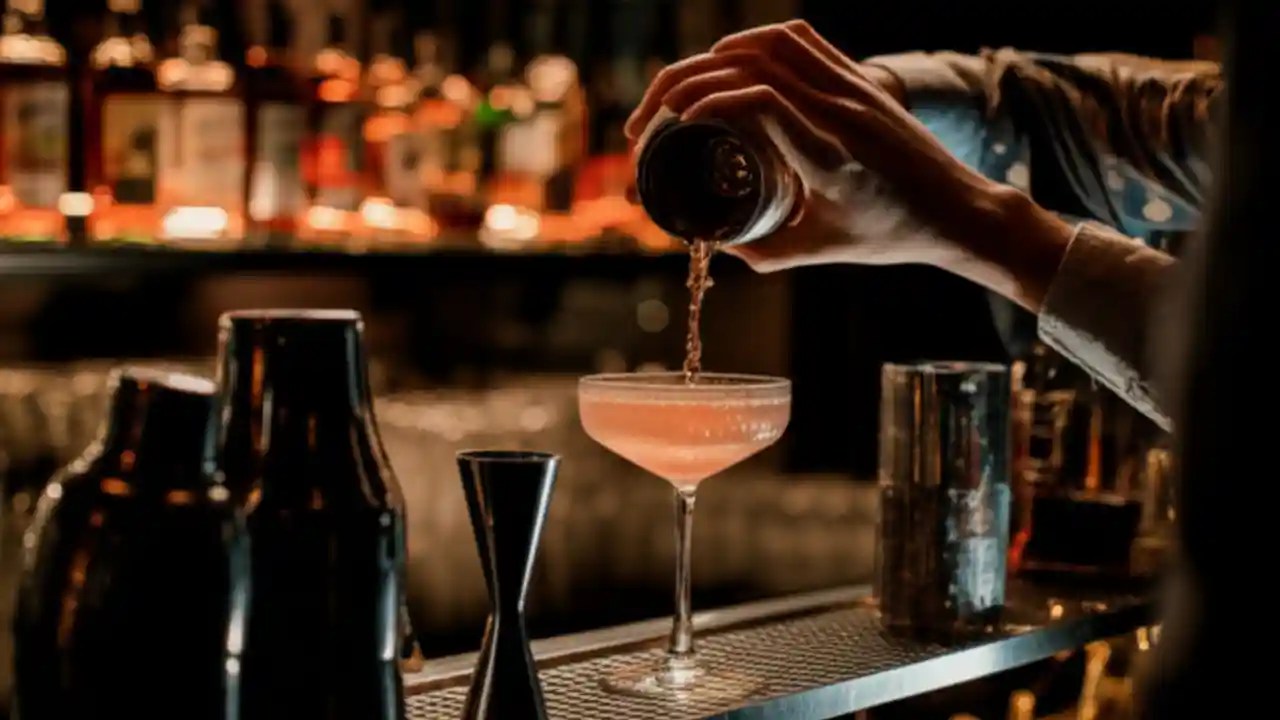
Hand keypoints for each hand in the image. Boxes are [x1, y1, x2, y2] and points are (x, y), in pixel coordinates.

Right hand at [625, 21, 1071, 309]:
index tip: (674, 130)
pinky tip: (727, 64)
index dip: (705, 105)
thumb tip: (716, 246)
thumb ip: (764, 250)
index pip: (759, 103)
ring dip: (714, 56)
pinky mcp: (860, 78)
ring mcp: (853, 89)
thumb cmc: (892, 234)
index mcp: (829, 157)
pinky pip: (800, 38)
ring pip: (771, 42)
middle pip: (750, 65)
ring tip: (679, 89)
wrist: (959, 210)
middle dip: (684, 82)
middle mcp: (840, 112)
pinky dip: (754, 42)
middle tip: (651, 119)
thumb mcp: (821, 249)